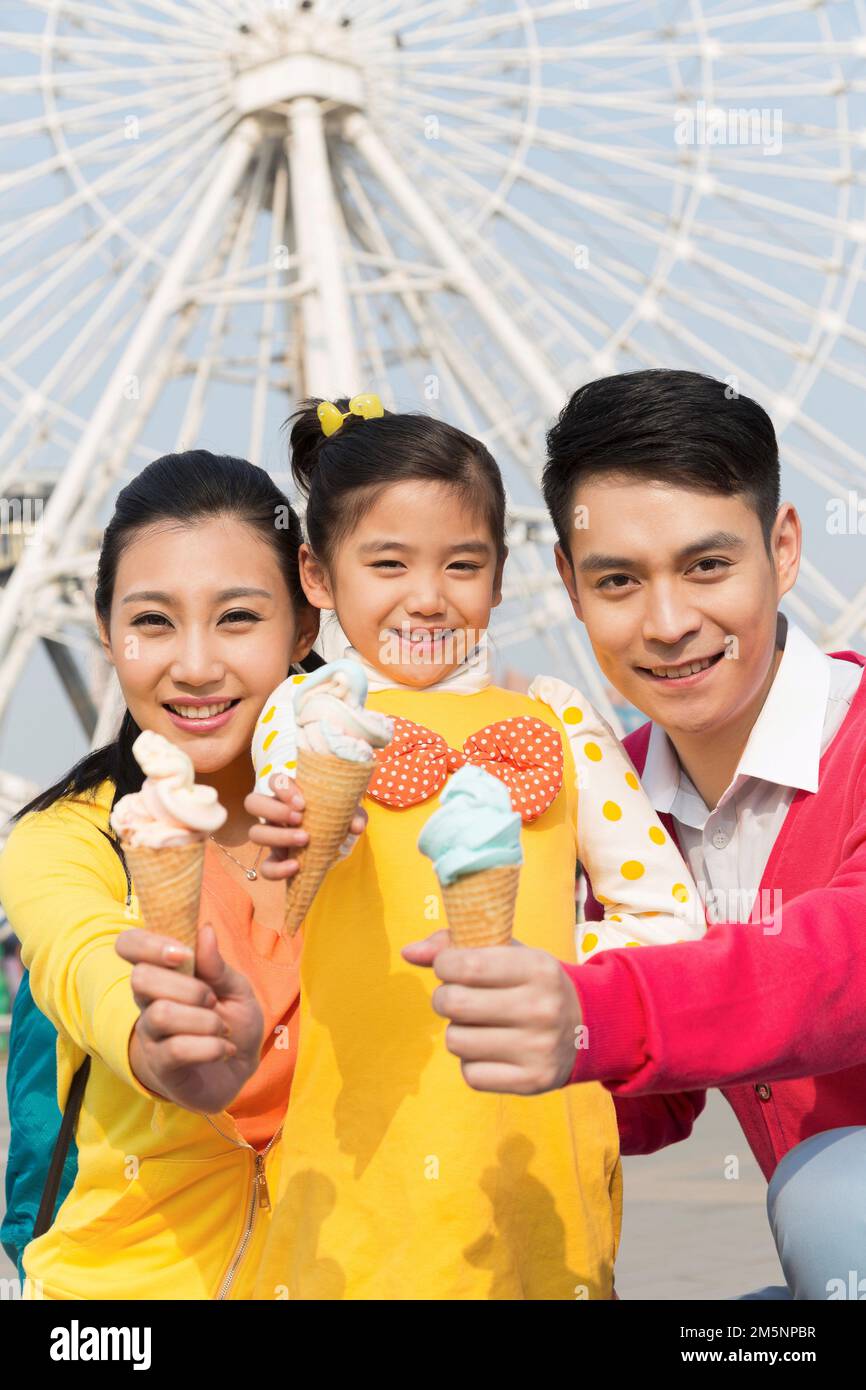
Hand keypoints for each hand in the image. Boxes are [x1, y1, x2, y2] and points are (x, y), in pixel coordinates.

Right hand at [116, 925, 263, 1113]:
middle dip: (187, 986)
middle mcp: (148, 1001)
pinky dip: (211, 1047)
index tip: (183, 954)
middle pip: (140, 978)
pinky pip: (176, 1050)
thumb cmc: (233, 1020)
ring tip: (222, 1028)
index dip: (147, 944)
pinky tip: (225, 1049)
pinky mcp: (161, 1066)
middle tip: (212, 999)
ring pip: (161, 1015)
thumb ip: (218, 965)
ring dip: (203, 1019)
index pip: (129, 945)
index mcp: (164, 972)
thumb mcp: (237, 988)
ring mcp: (151, 1034)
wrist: (240, 1069)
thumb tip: (206, 930)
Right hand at [245, 772, 367, 879]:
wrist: (336, 843)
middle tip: (300, 818)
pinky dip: (277, 869)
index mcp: (289, 794)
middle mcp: (274, 812)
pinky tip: (296, 866)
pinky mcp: (275, 860)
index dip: (283, 788)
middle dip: (274, 809)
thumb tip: (355, 825)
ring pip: (255, 833)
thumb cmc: (336, 818)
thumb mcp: (348, 813)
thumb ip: (353, 815)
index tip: (303, 802)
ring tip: (304, 839)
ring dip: (277, 836)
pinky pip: (265, 867)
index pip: (275, 780)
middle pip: (253, 802)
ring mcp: (272, 836)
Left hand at [401, 930, 582, 1094]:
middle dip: (444, 998)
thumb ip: (456, 945)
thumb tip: (408, 953)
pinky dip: (472, 1062)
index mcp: (537, 968)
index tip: (450, 967)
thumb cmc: (531, 983)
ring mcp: (538, 1049)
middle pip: (454, 1004)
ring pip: (456, 1041)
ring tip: (478, 1024)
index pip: (464, 964)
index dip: (443, 965)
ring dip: (458, 1031)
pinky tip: (491, 1050)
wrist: (586, 1028)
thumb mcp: (508, 953)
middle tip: (456, 998)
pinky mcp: (531, 1082)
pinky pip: (471, 1074)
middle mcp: (540, 1008)